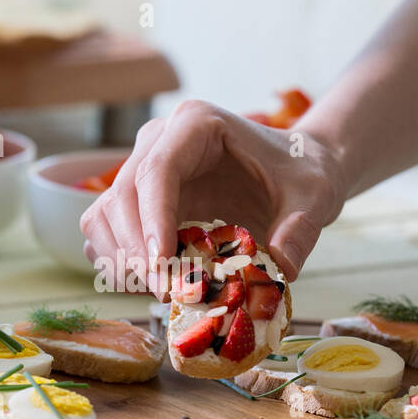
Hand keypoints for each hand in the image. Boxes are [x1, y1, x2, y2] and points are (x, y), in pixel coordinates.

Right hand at [79, 100, 346, 298]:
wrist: (294, 171)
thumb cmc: (301, 175)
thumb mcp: (314, 198)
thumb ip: (301, 229)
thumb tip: (281, 268)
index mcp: (196, 125)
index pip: (158, 169)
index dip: (153, 220)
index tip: (162, 265)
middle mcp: (159, 142)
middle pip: (121, 196)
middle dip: (136, 251)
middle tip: (167, 293)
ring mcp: (142, 170)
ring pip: (103, 216)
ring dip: (121, 260)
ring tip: (161, 292)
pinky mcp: (138, 202)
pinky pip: (107, 233)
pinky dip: (119, 263)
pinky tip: (152, 284)